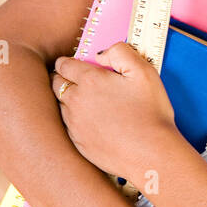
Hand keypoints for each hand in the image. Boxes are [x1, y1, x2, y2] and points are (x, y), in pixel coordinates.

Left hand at [52, 41, 173, 177]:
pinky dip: (75, 121)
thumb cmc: (150, 113)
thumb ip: (120, 52)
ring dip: (68, 100)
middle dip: (61, 78)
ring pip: (60, 105)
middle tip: (74, 79)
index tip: (71, 63)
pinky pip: (68, 126)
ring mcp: (74, 124)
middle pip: (55, 83)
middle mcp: (75, 101)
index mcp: (89, 81)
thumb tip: (99, 54)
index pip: (64, 65)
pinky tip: (91, 123)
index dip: (66, 62)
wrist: (150, 154)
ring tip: (85, 102)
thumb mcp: (144, 72)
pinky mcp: (78, 143)